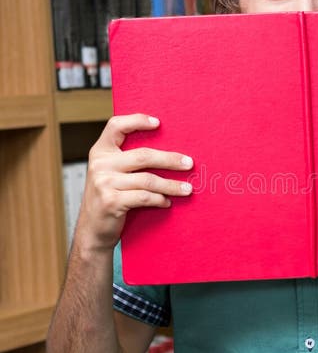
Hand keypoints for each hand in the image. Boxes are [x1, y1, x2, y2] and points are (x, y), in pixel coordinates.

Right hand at [75, 114, 193, 252]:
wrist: (92, 231)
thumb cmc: (109, 198)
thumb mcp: (110, 173)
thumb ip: (126, 160)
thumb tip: (166, 150)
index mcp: (100, 152)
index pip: (116, 126)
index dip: (137, 120)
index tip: (158, 123)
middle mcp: (100, 164)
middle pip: (143, 155)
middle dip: (170, 159)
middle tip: (189, 163)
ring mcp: (104, 183)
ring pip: (148, 180)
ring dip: (172, 185)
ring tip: (187, 189)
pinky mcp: (111, 202)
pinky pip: (145, 197)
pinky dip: (160, 200)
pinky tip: (167, 202)